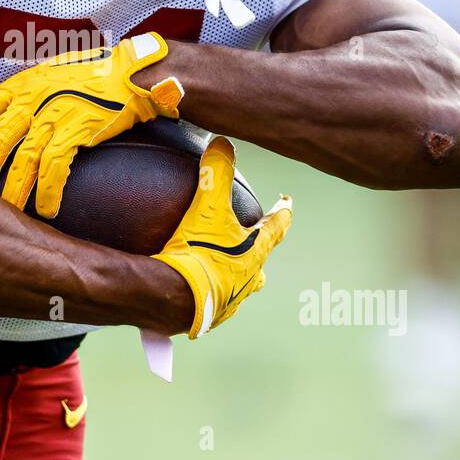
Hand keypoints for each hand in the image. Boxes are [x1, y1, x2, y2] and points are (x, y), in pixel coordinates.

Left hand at [0, 32, 183, 217]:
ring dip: (13, 189)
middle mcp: (33, 99)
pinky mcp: (76, 131)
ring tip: (7, 212)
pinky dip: (49, 190)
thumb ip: (28, 92)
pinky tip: (46, 208)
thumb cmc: (92, 75)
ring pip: (23, 159)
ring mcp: (54, 115)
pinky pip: (55, 167)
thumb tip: (9, 114)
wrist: (130, 75)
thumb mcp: (50, 73)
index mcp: (23, 84)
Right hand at [152, 136, 291, 336]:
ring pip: (239, 283)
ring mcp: (230, 299)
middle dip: (259, 248)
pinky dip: (207, 290)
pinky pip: (213, 299)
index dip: (282, 211)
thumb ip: (216, 174)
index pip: (277, 226)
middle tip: (253, 238)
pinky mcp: (208, 315)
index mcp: (255, 251)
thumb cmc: (198, 253)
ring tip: (221, 263)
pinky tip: (192, 286)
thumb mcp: (207, 209)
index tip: (286, 201)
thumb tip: (223, 143)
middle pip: (261, 260)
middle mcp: (248, 278)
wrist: (173, 299)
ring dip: (235, 272)